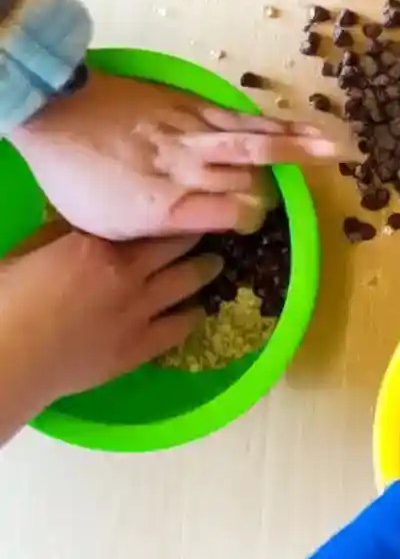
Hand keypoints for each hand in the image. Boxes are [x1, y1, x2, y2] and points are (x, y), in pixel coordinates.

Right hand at [0, 231, 219, 436]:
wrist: (6, 359)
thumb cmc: (3, 301)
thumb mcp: (31, 251)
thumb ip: (66, 235)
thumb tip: (91, 222)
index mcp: (98, 244)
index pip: (150, 220)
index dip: (171, 212)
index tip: (187, 204)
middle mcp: (130, 273)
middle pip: (179, 245)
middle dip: (197, 234)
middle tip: (213, 228)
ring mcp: (140, 311)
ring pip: (190, 281)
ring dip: (206, 269)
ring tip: (216, 263)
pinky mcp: (140, 348)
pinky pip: (181, 328)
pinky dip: (193, 315)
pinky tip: (199, 310)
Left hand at [9, 72, 346, 239]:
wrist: (55, 110)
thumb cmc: (75, 175)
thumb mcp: (106, 224)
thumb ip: (157, 231)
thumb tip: (200, 231)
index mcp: (166, 204)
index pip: (231, 214)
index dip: (251, 218)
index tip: (252, 222)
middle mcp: (187, 167)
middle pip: (249, 175)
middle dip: (291, 175)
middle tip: (333, 172)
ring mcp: (193, 132)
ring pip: (253, 140)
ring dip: (299, 143)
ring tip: (340, 144)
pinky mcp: (192, 107)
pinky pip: (240, 118)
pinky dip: (275, 122)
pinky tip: (302, 126)